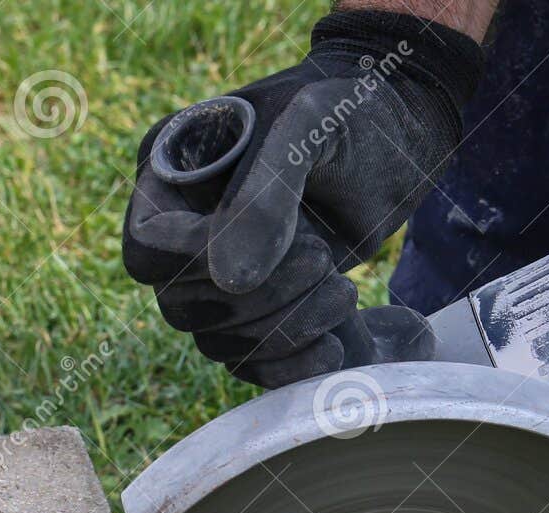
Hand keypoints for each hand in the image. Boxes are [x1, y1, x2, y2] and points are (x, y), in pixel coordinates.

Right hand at [123, 11, 484, 386]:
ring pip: (221, 344)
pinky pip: (256, 366)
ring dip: (287, 331)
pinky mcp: (262, 312)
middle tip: (324, 258)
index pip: (149, 251)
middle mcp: (183, 233)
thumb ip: (265, 196)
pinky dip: (297, 366)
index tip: (280, 240)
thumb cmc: (349, 110)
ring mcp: (220, 278)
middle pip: (185, 308)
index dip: (199, 263)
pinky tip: (340, 343)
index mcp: (169, 176)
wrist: (399, 132)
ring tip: (343, 288)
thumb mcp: (307, 130)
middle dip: (262, 297)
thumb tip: (227, 278)